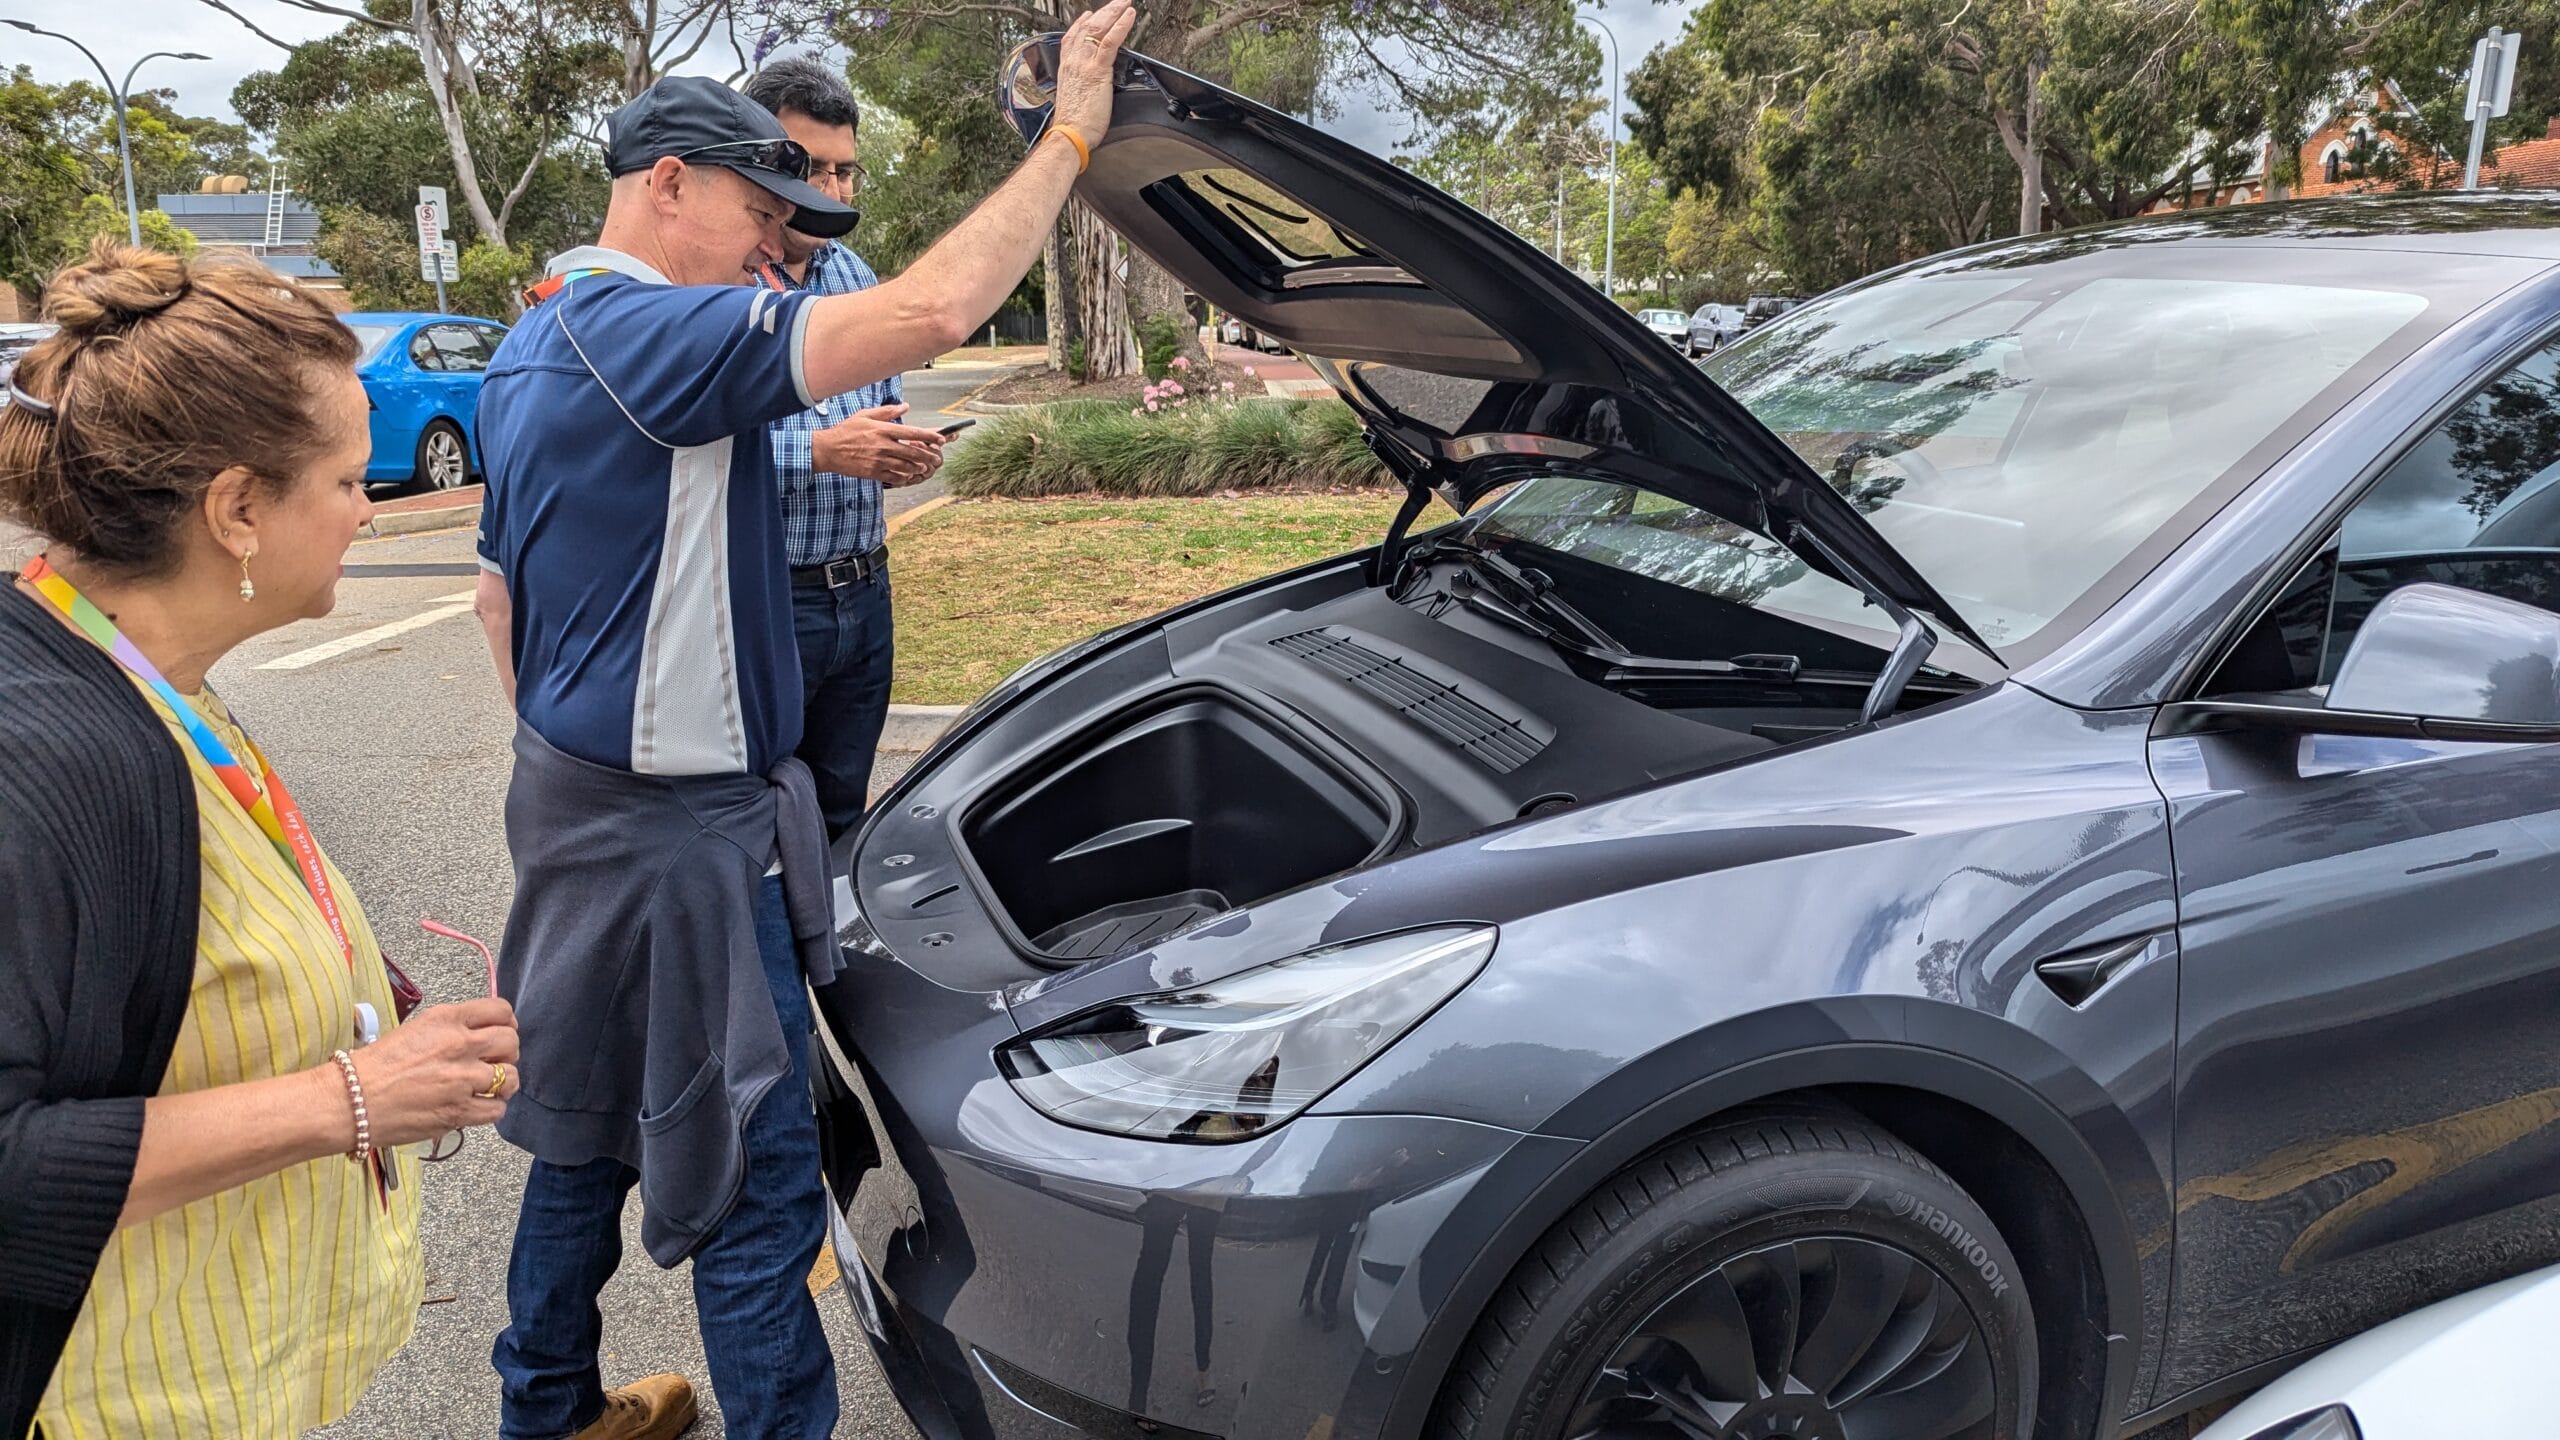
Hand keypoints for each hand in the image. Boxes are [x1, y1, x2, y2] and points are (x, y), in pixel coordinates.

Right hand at [348, 997, 519, 1146]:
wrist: (350, 1100)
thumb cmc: (375, 1066)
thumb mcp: (416, 1030)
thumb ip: (450, 1029)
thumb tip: (479, 1035)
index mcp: (446, 1020)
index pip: (500, 1011)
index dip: (505, 1023)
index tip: (501, 1031)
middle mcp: (459, 1045)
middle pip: (510, 1042)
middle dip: (507, 1053)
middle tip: (495, 1062)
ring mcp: (461, 1080)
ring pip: (510, 1077)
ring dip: (503, 1083)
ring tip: (487, 1087)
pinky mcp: (458, 1111)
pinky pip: (497, 1109)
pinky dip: (492, 1108)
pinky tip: (477, 1106)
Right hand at [814, 403, 946, 486]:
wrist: (828, 450)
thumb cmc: (846, 431)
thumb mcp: (865, 415)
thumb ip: (887, 411)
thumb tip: (905, 406)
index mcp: (883, 430)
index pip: (912, 433)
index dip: (930, 437)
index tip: (941, 439)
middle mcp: (883, 445)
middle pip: (913, 452)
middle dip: (929, 456)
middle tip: (937, 458)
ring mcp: (878, 460)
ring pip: (906, 466)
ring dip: (919, 468)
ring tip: (925, 467)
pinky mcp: (873, 472)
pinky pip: (895, 477)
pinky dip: (905, 477)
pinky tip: (909, 476)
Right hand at [1051, 0, 1138, 144]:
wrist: (1069, 135)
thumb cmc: (1073, 125)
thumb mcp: (1074, 100)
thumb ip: (1081, 88)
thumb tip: (1089, 89)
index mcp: (1067, 69)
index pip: (1072, 38)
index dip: (1080, 23)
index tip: (1089, 14)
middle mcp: (1073, 61)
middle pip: (1086, 28)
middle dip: (1103, 12)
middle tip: (1117, 2)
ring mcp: (1084, 64)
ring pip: (1098, 29)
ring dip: (1113, 12)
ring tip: (1125, 2)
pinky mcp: (1097, 70)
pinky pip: (1110, 42)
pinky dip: (1121, 26)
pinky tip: (1129, 16)